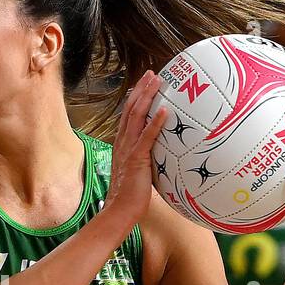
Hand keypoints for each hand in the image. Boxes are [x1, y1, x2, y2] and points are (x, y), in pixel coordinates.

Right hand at [105, 70, 169, 229]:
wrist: (119, 210)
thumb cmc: (130, 196)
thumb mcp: (138, 173)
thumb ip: (145, 161)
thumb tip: (159, 158)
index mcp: (122, 145)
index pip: (128, 116)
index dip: (136, 98)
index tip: (145, 84)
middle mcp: (122, 143)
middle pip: (130, 110)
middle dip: (141, 90)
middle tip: (152, 74)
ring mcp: (128, 149)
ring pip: (136, 117)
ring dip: (147, 97)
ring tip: (157, 82)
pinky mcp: (136, 159)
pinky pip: (146, 137)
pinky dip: (155, 122)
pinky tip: (164, 110)